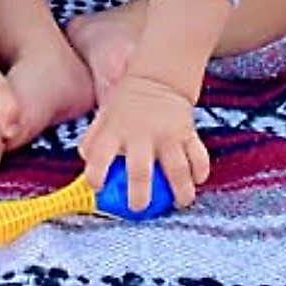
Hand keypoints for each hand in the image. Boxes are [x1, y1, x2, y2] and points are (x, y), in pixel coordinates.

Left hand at [78, 73, 209, 209]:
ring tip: (179, 202)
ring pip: (178, 170)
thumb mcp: (105, 115)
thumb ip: (93, 139)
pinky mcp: (188, 132)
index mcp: (116, 130)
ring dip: (181, 192)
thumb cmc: (128, 102)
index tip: (98, 187)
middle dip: (139, 196)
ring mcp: (167, 134)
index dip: (96, 174)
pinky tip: (196, 181)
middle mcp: (142, 135)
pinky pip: (199, 157)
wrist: (158, 77)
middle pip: (140, 172)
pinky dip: (200, 173)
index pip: (99, 155)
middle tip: (139, 208)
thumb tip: (85, 161)